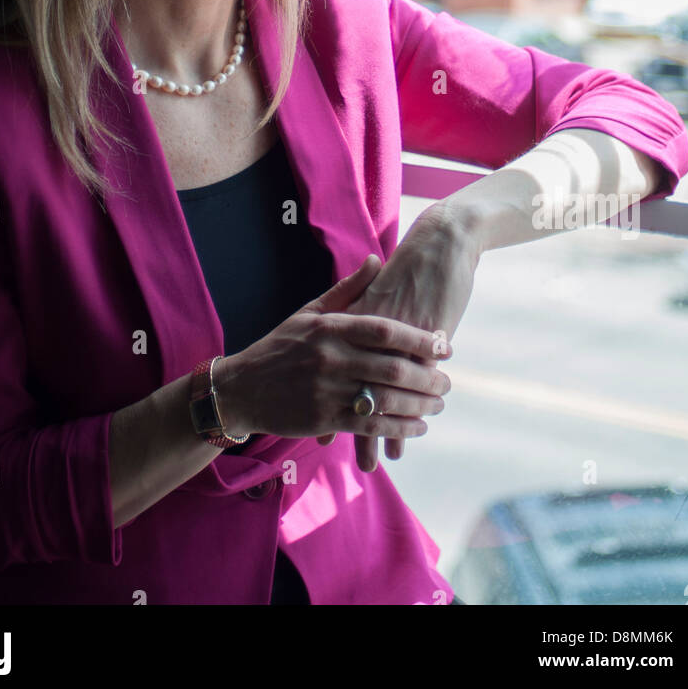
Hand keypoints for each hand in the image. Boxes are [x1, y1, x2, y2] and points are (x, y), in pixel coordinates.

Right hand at [212, 256, 450, 442]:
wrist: (240, 388)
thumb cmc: (280, 346)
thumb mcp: (309, 312)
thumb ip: (347, 290)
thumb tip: (377, 259)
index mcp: (331, 327)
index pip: (385, 330)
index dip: (419, 339)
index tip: (443, 345)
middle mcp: (331, 357)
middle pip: (392, 367)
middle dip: (427, 377)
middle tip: (447, 382)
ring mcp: (327, 390)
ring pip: (386, 400)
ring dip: (419, 406)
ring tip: (437, 406)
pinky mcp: (323, 419)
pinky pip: (370, 426)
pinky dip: (398, 429)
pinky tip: (416, 428)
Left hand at [316, 203, 480, 471]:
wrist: (437, 248)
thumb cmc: (405, 272)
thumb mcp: (372, 294)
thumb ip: (352, 315)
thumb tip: (336, 351)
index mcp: (351, 320)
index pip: (330, 368)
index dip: (322, 399)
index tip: (316, 431)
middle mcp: (367, 333)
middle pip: (350, 387)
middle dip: (345, 425)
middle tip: (335, 456)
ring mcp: (396, 340)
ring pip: (379, 394)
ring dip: (376, 432)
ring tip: (371, 463)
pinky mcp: (424, 342)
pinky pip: (411, 385)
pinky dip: (407, 411)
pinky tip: (406, 435)